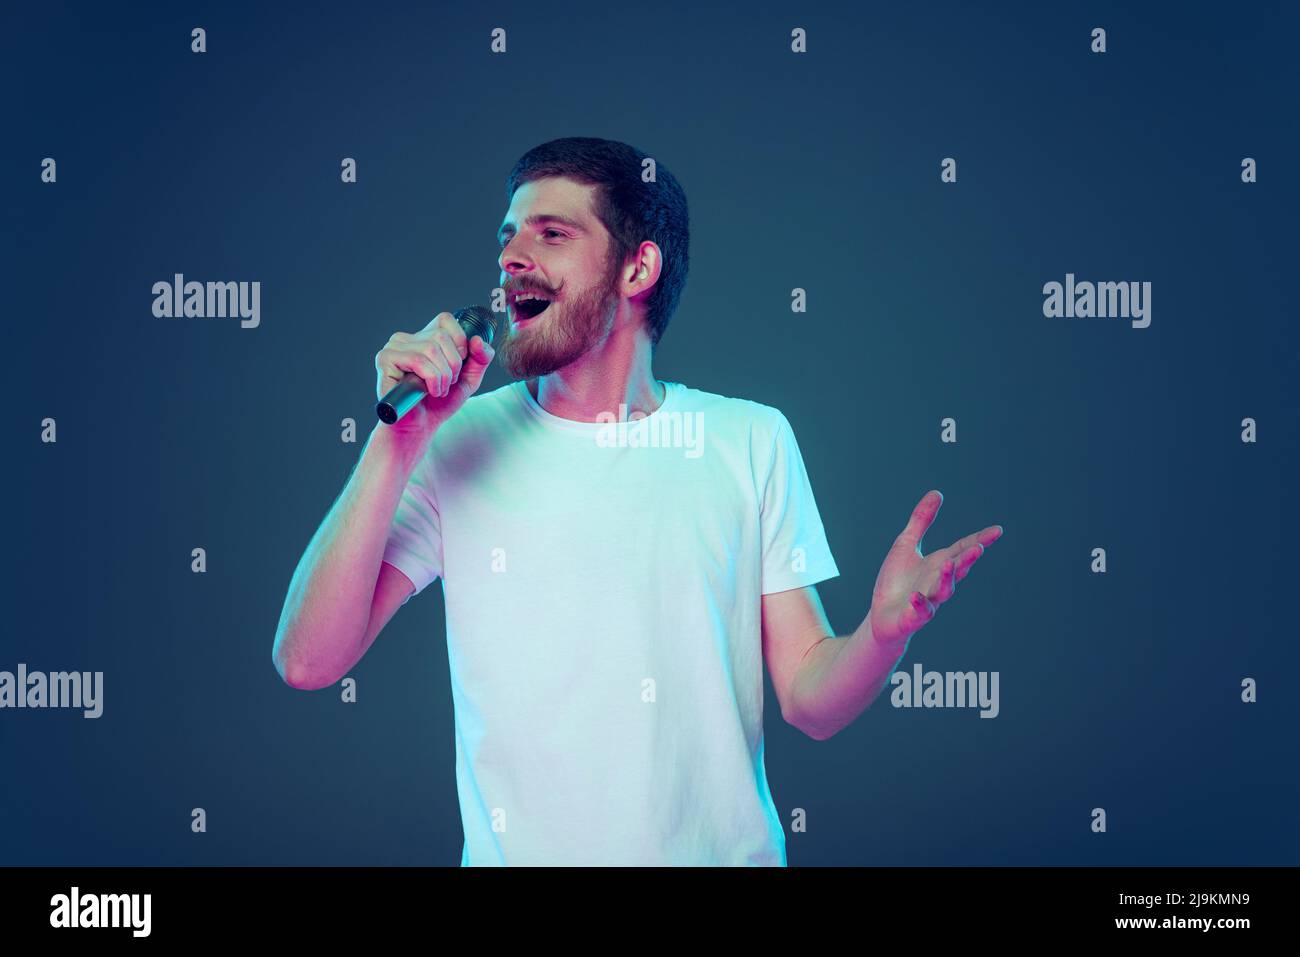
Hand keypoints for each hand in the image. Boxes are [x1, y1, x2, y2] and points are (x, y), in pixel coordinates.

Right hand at [374, 311, 495, 440]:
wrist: (420, 427)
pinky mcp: (385, 359)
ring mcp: (393, 347)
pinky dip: (431, 379)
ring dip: (443, 376)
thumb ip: (481, 358)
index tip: (457, 368)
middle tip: (447, 384)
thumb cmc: (439, 403)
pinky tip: (427, 391)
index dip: (459, 343)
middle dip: (453, 366)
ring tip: (437, 390)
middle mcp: (406, 338)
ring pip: (431, 348)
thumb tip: (477, 340)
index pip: (446, 319)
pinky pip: (418, 360)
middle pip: (441, 336)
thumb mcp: (469, 379)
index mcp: (423, 337)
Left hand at [868, 490, 1001, 649]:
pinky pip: (919, 612)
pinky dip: (919, 605)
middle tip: (980, 547)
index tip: (997, 530)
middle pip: (957, 569)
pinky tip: (915, 596)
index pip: (963, 549)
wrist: (882, 617)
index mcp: (939, 563)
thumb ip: (921, 520)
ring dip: (947, 578)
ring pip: (942, 590)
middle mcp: (938, 581)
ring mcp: (927, 600)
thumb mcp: (906, 544)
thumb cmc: (897, 581)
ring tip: (950, 564)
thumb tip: (937, 492)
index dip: (980, 540)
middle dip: (967, 559)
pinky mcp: (912, 617)